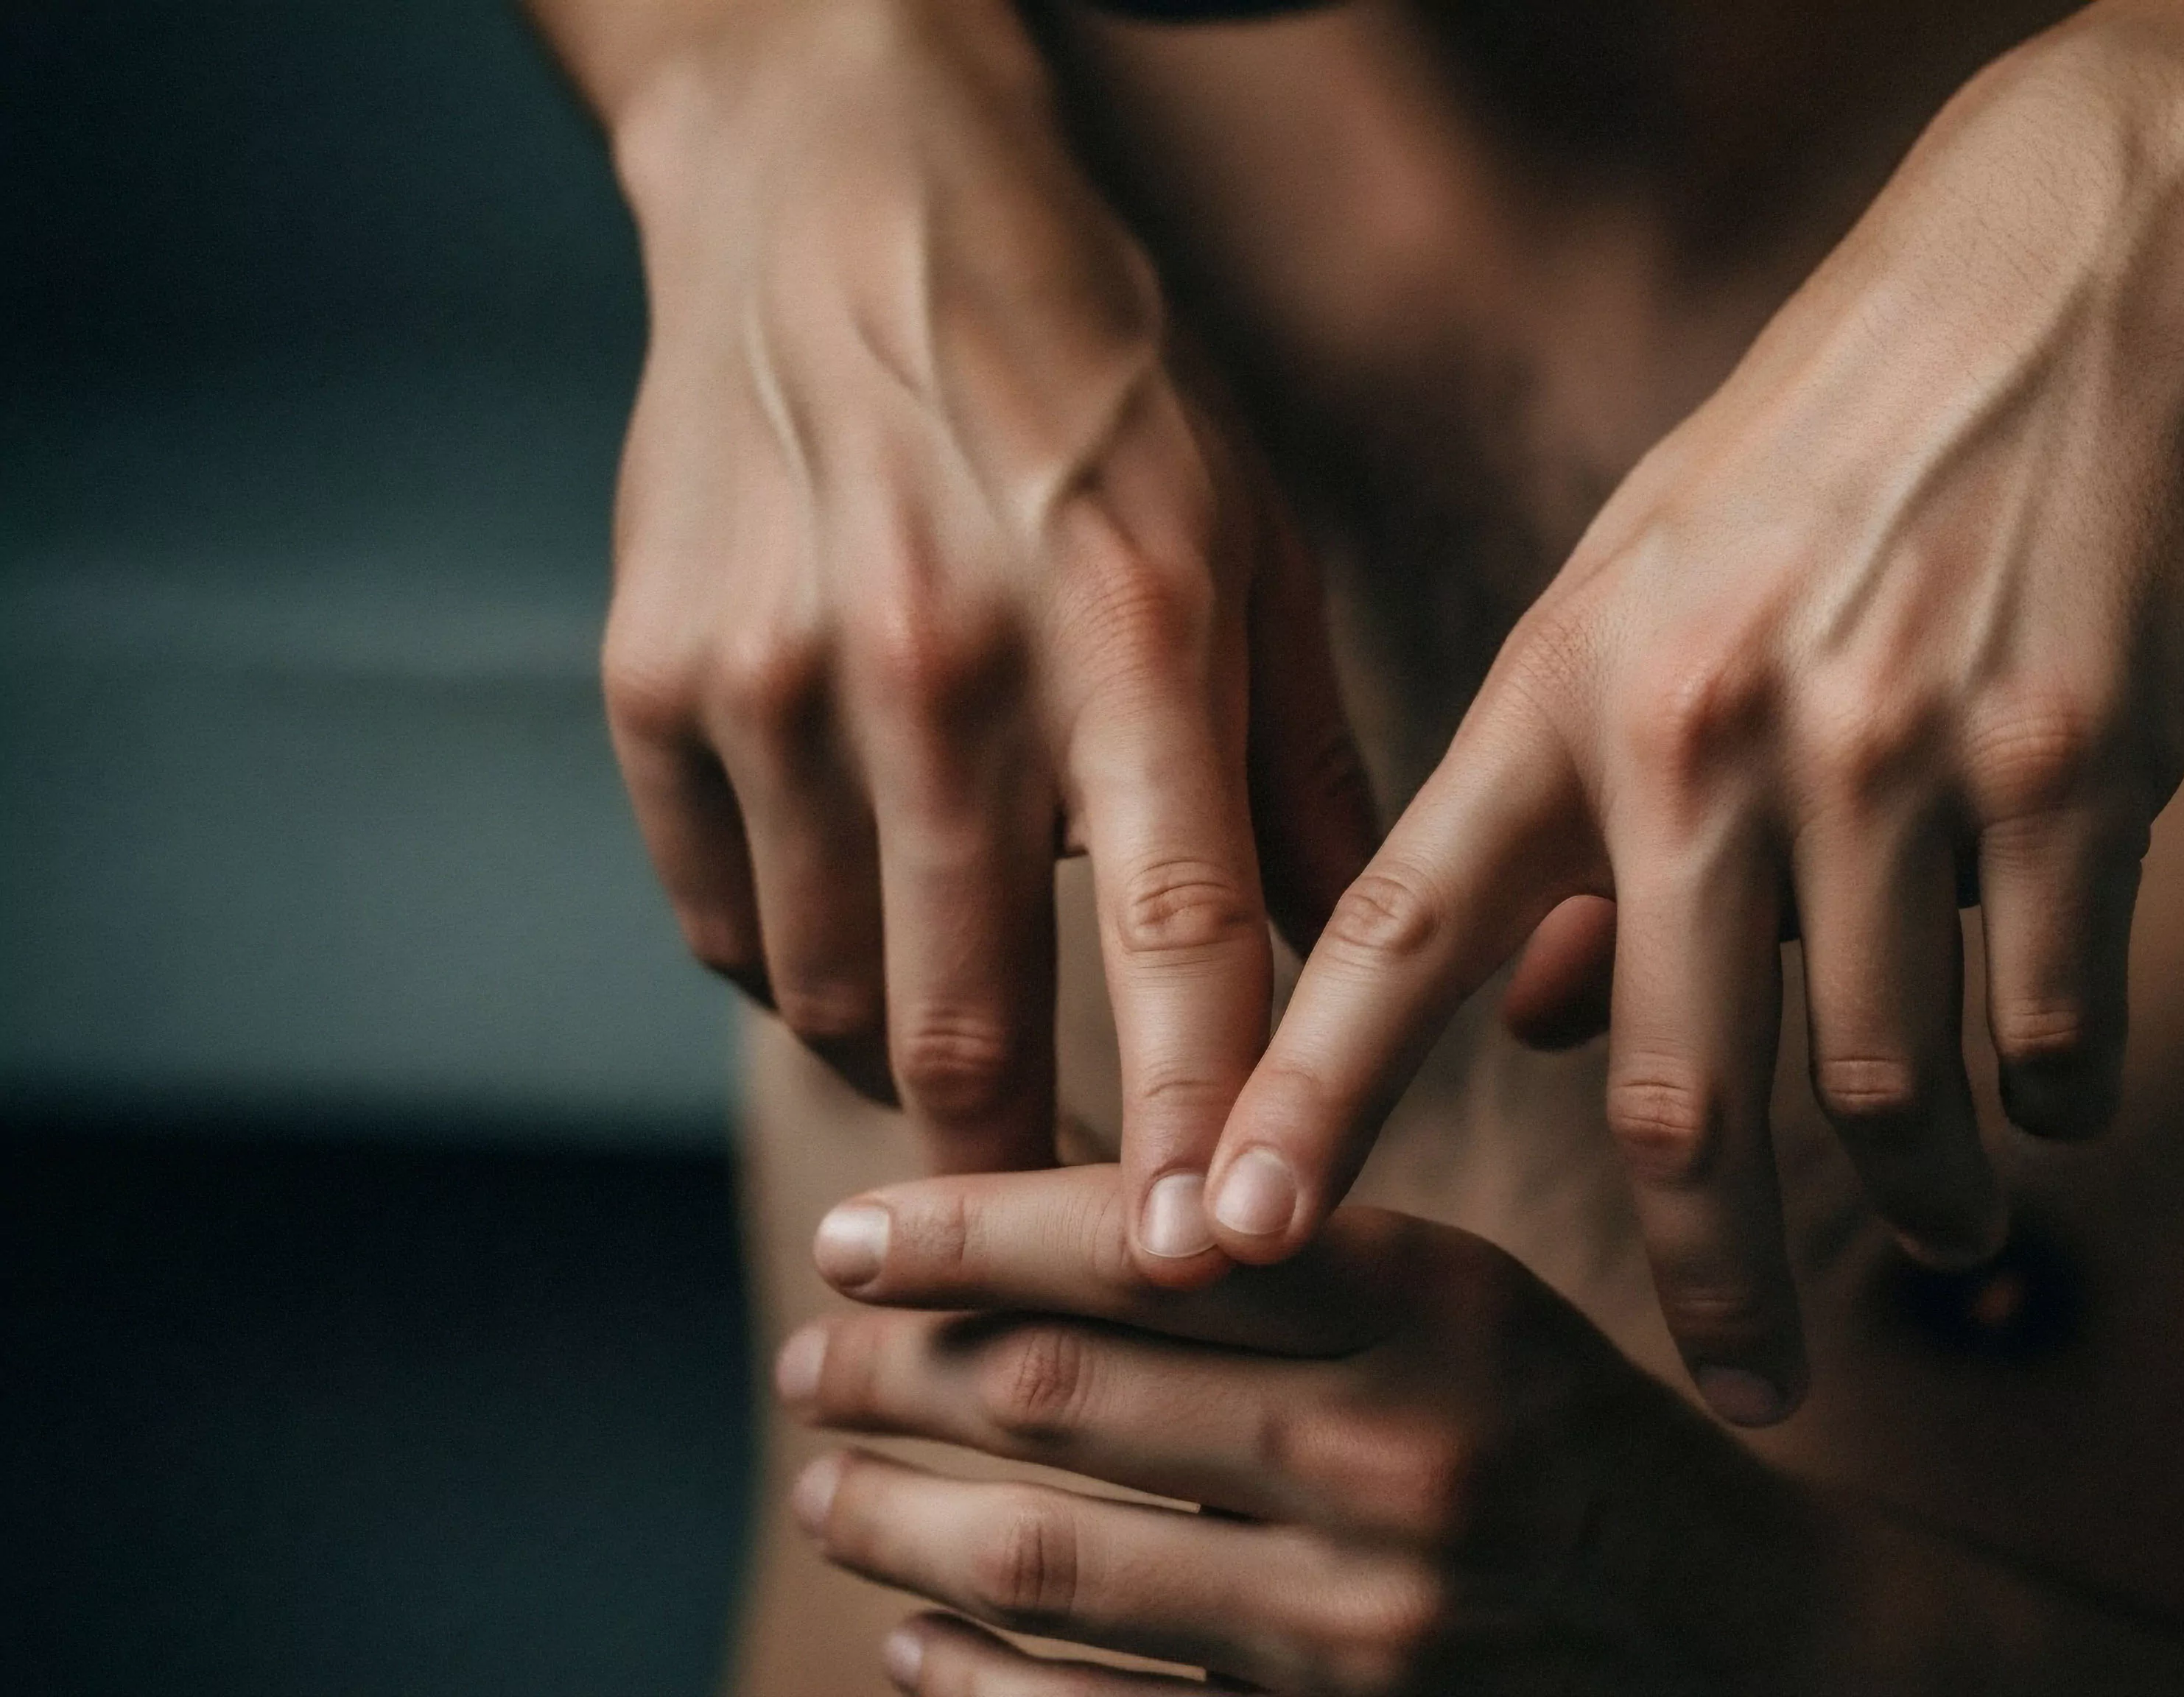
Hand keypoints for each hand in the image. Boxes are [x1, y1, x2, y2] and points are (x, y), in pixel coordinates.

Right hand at [592, 0, 1372, 1201]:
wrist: (843, 203)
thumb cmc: (1093, 390)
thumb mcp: (1252, 546)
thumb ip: (1304, 777)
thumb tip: (1369, 989)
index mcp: (1134, 627)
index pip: (1178, 933)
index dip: (1195, 1121)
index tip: (1210, 1267)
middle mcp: (942, 661)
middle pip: (972, 1025)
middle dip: (1035, 1163)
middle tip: (1089, 1213)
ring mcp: (774, 678)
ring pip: (837, 1003)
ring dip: (918, 1064)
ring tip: (983, 1032)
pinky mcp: (654, 684)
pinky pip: (724, 926)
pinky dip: (803, 964)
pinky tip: (867, 911)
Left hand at [776, 1164, 1838, 1694]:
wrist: (1754, 1650)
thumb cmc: (1573, 1447)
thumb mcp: (1472, 1307)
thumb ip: (1288, 1256)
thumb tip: (1037, 1211)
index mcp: (1440, 1305)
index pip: (1144, 1245)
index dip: (964, 1234)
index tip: (851, 1234)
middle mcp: (1403, 1457)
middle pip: (1065, 1394)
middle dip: (895, 1370)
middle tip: (809, 1356)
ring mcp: (1370, 1629)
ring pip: (1053, 1562)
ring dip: (899, 1519)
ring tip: (826, 1485)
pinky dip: (978, 1686)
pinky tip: (918, 1643)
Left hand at [1192, 35, 2183, 1415]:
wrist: (2072, 275)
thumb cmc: (1835, 445)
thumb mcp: (1648, 588)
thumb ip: (1572, 810)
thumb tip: (1518, 1018)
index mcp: (1572, 689)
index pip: (1394, 931)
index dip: (1301, 1105)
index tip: (1219, 1249)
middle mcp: (1708, 737)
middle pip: (1668, 1097)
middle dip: (1708, 1284)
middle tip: (1748, 1384)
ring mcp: (1892, 756)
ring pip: (1882, 1088)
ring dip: (1920, 1202)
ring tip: (1941, 1229)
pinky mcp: (2072, 764)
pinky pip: (2053, 1018)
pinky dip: (2055, 1095)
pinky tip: (2053, 1098)